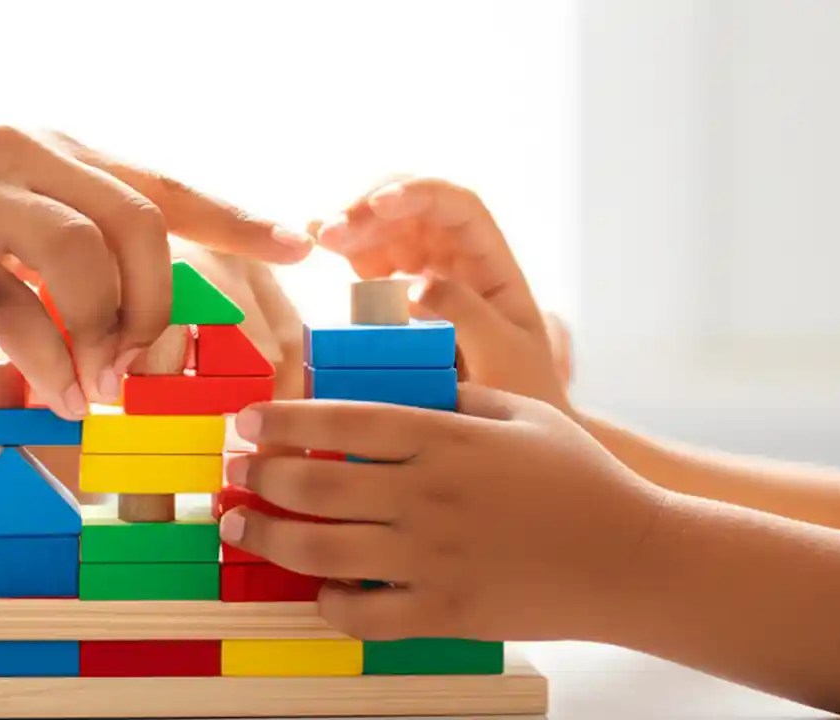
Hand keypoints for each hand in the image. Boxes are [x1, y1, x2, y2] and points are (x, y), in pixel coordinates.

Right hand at [0, 127, 312, 417]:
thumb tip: (136, 326)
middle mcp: (18, 150)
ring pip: (83, 252)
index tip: (301, 245)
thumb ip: (66, 256)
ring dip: (106, 333)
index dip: (236, 215)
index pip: (161, 182)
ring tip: (99, 385)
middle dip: (162, 305)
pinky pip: (9, 305)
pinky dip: (47, 359)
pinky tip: (55, 391)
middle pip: (138, 218)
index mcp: (51, 147)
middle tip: (148, 367)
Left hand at [217, 384, 664, 640]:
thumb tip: (401, 391)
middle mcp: (429, 495)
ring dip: (270, 538)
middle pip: (316, 484)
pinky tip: (320, 589)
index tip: (247, 420)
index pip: (343, 421)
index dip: (283, 419)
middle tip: (235, 474)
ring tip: (241, 529)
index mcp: (446, 438)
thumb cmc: (582, 479)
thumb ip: (457, 397)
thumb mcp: (522, 412)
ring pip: (323, 550)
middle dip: (260, 477)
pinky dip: (330, 603)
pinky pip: (365, 614)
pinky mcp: (446, 611)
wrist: (634, 559)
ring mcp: (434, 557)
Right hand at [312, 177, 569, 412]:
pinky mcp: (395, 293)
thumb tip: (418, 283)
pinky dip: (344, 245)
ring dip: (351, 224)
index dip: (419, 194)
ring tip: (320, 236)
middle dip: (372, 206)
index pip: (459, 207)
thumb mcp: (507, 356)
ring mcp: (424, 271)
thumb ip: (469, 316)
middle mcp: (456, 256)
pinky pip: (369, 257)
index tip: (380, 205)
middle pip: (412, 206)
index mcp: (491, 261)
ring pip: (385, 226)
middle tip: (332, 231)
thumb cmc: (521, 393)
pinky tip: (318, 241)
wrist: (506, 438)